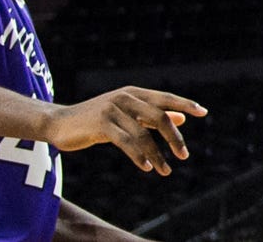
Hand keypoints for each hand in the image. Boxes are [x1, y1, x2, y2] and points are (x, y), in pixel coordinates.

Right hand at [46, 86, 203, 174]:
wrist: (59, 123)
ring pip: (143, 133)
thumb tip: (181, 118)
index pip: (165, 97)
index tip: (203, 112)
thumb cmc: (96, 120)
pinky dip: (138, 156)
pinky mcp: (101, 125)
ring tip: (165, 170)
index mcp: (134, 93)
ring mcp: (113, 110)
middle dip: (173, 138)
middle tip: (183, 156)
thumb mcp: (126, 115)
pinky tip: (147, 167)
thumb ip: (152, 115)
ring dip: (156, 154)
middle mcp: (125, 98)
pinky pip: (125, 142)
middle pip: (158, 116)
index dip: (184, 104)